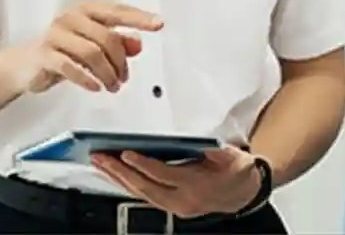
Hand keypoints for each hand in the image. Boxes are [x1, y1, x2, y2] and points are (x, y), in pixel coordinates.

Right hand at [7, 1, 162, 94]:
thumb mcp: (91, 46)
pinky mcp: (45, 54)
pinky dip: (87, 79)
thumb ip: (117, 44)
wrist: (21, 66)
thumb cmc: (59, 52)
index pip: (117, 11)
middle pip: (107, 37)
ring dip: (107, 74)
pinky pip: (71, 67)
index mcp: (84, 11)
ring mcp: (56, 35)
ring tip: (112, 86)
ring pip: (92, 52)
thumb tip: (138, 42)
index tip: (158, 24)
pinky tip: (95, 86)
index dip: (139, 17)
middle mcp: (70, 18)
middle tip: (123, 78)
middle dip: (120, 62)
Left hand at [91, 145, 262, 218]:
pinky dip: (127, 184)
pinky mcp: (170, 206)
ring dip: (118, 179)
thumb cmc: (236, 171)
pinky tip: (114, 174)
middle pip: (145, 187)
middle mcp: (184, 200)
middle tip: (101, 157)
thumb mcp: (230, 154)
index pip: (164, 175)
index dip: (144, 164)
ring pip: (141, 194)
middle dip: (120, 172)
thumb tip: (197, 139)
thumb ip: (213, 148)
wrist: (244, 192)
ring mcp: (176, 206)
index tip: (126, 154)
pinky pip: (144, 195)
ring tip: (100, 164)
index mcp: (197, 186)